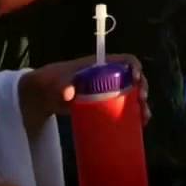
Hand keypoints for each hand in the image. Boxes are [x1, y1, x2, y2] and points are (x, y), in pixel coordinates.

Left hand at [21, 54, 149, 123]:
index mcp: (100, 65)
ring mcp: (107, 91)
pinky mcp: (103, 105)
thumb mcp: (55, 82)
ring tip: (143, 119)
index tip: (136, 80)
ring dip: (141, 105)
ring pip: (131, 94)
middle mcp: (108, 76)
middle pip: (132, 79)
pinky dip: (132, 115)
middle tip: (142, 103)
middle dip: (142, 89)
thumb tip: (69, 93)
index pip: (124, 60)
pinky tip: (138, 126)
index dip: (134, 67)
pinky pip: (123, 107)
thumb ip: (61, 85)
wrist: (42, 97)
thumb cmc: (50, 83)